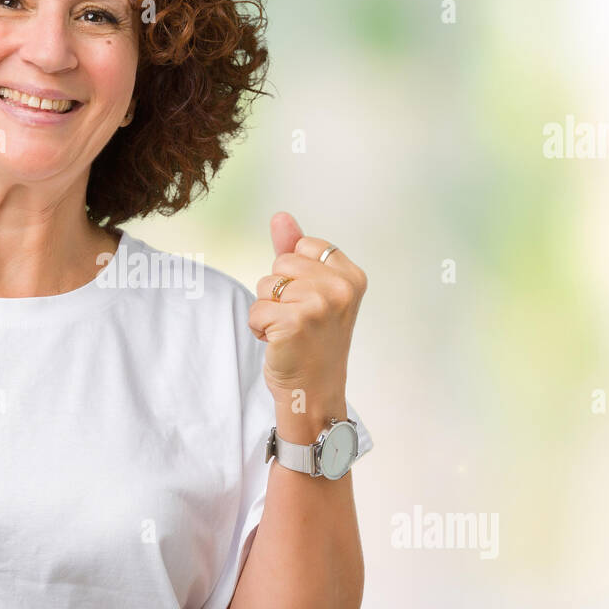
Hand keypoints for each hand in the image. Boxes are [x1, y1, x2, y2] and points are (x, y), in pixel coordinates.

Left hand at [249, 212, 366, 404]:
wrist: (313, 391)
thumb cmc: (313, 341)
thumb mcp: (313, 291)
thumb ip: (296, 251)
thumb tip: (280, 217)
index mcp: (352, 276)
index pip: (304, 247)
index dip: (296, 274)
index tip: (311, 302)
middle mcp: (341, 288)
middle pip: (281, 264)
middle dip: (279, 292)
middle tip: (299, 321)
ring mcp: (319, 304)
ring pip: (265, 285)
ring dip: (268, 309)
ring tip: (289, 331)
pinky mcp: (295, 322)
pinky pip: (256, 309)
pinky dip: (259, 327)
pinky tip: (279, 342)